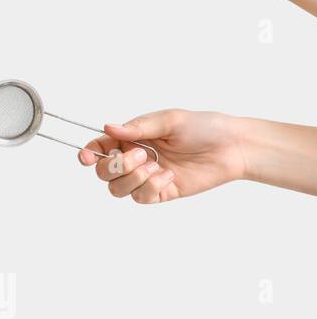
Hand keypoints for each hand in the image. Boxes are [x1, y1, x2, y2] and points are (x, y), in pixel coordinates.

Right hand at [78, 110, 246, 203]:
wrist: (233, 148)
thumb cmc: (203, 128)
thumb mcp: (168, 120)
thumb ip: (137, 127)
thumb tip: (108, 127)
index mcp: (131, 138)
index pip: (99, 147)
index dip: (87, 154)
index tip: (85, 157)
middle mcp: (135, 158)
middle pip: (103, 172)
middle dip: (113, 167)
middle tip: (139, 156)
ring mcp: (146, 177)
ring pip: (117, 189)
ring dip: (132, 179)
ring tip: (155, 167)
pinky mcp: (161, 192)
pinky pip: (141, 197)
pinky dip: (151, 187)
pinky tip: (168, 176)